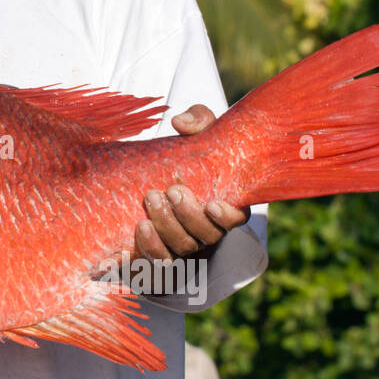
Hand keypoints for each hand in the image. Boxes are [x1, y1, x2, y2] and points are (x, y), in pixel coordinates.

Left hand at [134, 104, 250, 265]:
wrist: (156, 170)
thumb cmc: (188, 151)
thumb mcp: (198, 131)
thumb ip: (198, 120)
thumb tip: (180, 123)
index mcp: (226, 203)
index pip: (237, 218)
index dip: (228, 216)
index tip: (212, 203)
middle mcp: (208, 228)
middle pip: (207, 235)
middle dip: (189, 215)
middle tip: (172, 190)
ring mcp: (186, 241)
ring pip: (183, 247)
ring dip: (168, 227)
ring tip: (151, 198)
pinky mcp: (161, 249)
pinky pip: (160, 258)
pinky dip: (152, 247)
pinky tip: (141, 226)